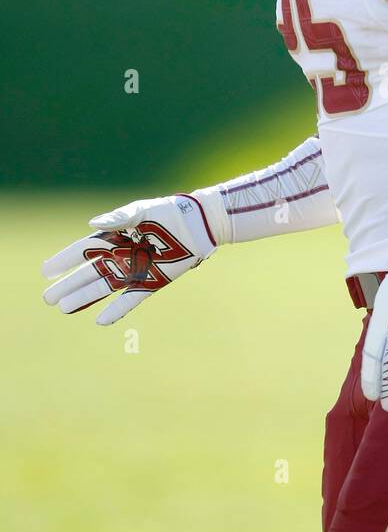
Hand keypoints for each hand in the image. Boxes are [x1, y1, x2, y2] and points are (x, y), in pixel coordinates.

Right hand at [42, 195, 216, 326]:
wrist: (199, 224)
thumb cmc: (168, 212)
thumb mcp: (142, 211)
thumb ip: (118, 218)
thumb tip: (91, 223)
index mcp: (115, 236)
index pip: (83, 251)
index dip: (64, 260)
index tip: (46, 270)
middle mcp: (121, 255)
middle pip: (89, 273)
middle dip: (68, 285)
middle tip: (48, 298)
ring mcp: (136, 270)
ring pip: (104, 287)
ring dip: (85, 297)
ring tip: (64, 308)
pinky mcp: (153, 282)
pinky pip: (131, 299)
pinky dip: (117, 310)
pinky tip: (100, 321)